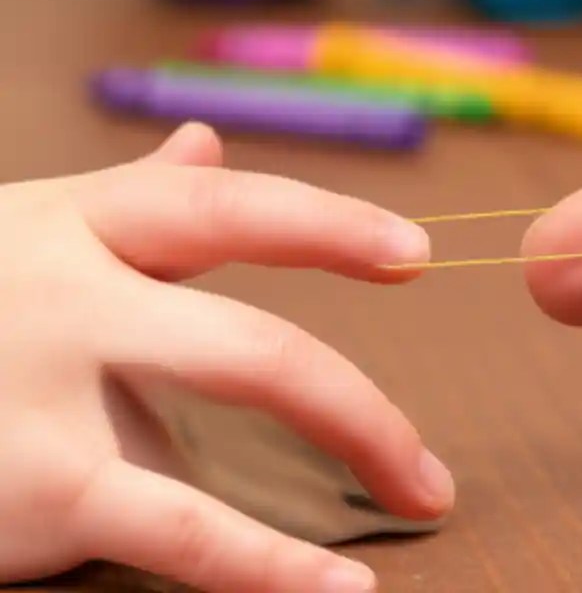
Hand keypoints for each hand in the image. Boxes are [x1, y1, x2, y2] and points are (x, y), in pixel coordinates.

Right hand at [0, 123, 451, 591]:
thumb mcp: (25, 239)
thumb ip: (128, 204)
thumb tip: (203, 143)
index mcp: (78, 224)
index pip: (227, 205)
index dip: (330, 224)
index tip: (415, 257)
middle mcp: (72, 285)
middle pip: (261, 330)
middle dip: (364, 406)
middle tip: (428, 471)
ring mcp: (46, 383)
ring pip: (253, 382)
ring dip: (362, 440)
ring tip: (422, 498)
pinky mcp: (33, 486)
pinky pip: (180, 529)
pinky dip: (268, 568)